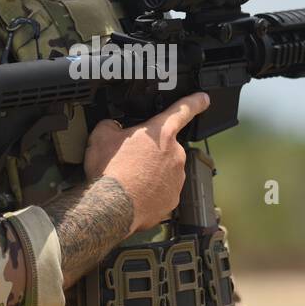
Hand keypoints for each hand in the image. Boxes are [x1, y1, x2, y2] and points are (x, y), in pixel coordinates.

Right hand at [83, 92, 210, 235]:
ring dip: (151, 172)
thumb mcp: (101, 136)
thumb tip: (112, 127)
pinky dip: (151, 192)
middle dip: (151, 152)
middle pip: (165, 147)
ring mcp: (177, 178)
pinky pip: (163, 191)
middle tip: (130, 159)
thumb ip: (111, 125)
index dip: (195, 102)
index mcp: (161, 133)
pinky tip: (134, 193)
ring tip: (129, 178)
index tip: (203, 99)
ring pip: (165, 170)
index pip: (183, 110)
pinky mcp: (173, 199)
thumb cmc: (110, 170)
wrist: (112, 206)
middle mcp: (175, 154)